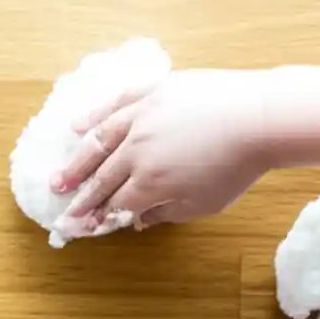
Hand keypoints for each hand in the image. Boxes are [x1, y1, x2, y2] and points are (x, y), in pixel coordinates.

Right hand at [52, 70, 269, 228]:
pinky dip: (94, 116)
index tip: (79, 226)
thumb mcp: (204, 204)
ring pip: (99, 142)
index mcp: (150, 184)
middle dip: (79, 195)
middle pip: (102, 177)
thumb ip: (167, 213)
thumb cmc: (237, 167)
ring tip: (60, 176)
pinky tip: (78, 126)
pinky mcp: (151, 93)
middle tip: (61, 205)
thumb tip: (139, 220)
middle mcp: (136, 152)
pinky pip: (115, 105)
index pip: (114, 203)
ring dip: (76, 162)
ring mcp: (141, 118)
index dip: (95, 216)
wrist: (259, 118)